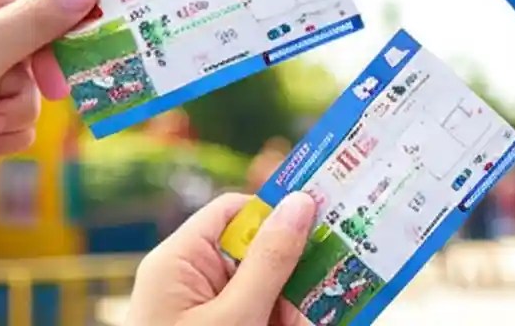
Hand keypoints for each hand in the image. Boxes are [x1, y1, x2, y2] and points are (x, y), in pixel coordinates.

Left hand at [126, 192, 315, 325]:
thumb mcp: (235, 315)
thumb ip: (269, 261)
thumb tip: (300, 202)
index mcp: (177, 260)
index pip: (232, 211)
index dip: (277, 212)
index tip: (323, 218)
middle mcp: (187, 278)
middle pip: (255, 251)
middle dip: (294, 268)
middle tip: (336, 272)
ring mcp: (200, 307)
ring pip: (262, 287)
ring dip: (293, 302)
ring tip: (323, 312)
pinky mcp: (212, 324)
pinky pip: (255, 311)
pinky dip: (281, 319)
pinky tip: (306, 321)